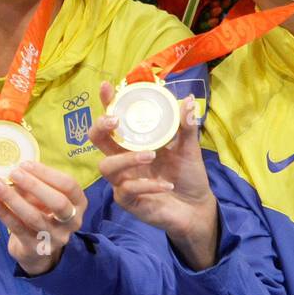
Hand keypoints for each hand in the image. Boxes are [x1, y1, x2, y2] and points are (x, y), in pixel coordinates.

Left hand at [0, 160, 87, 276]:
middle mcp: (71, 222)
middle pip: (58, 202)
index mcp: (78, 204)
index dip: (47, 173)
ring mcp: (55, 238)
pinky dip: (4, 213)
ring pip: (34, 217)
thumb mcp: (44, 198)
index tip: (25, 164)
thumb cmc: (42, 215)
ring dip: (13, 198)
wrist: (36, 250)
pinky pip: (18, 228)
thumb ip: (34, 185)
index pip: (69, 185)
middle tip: (13, 173)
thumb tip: (16, 171)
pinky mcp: (35, 248)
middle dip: (34, 185)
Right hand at [89, 82, 217, 269]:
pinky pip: (128, 190)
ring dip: (127, 158)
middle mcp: (123, 160)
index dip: (106, 103)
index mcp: (134, 143)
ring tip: (151, 155)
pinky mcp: (128, 201)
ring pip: (107, 167)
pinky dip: (148, 185)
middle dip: (100, 128)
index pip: (114, 121)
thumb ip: (186, 126)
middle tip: (115, 121)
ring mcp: (123, 181)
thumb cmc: (187, 176)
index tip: (106, 86)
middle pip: (97, 140)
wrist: (196, 207)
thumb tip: (187, 100)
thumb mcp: (189, 149)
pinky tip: (166, 185)